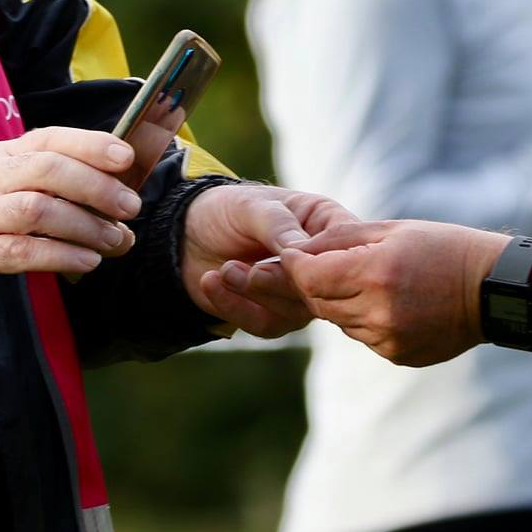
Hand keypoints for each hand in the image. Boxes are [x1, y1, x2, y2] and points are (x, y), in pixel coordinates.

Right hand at [0, 127, 140, 320]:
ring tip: (114, 241)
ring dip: (83, 225)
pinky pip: (20, 251)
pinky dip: (59, 255)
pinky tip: (85, 262)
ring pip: (36, 209)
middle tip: (129, 207)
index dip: (90, 144)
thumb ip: (58, 190)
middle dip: (95, 186)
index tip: (126, 158)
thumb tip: (120, 200)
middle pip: (47, 169)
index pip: (50, 139)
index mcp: (3, 156)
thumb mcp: (12, 193)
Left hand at [185, 185, 358, 336]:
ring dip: (256, 293)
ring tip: (225, 270)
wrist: (186, 235)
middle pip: (324, 287)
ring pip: (297, 312)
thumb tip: (303, 252)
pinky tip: (212, 283)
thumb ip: (278, 225)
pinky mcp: (275, 315)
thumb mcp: (249, 206)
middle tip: (250, 270)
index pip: (345, 248)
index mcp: (324, 222)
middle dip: (282, 282)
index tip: (284, 257)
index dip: (322, 259)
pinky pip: (268, 325)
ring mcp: (300, 291)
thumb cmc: (225, 209)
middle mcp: (320, 260)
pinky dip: (236, 308)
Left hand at [275, 219, 509, 365]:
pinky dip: (359, 318)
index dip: (291, 264)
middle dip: (305, 283)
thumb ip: (339, 238)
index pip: (308, 275)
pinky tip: (378, 300)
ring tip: (348, 278)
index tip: (285, 253)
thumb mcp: (391, 230)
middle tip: (300, 267)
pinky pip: (362, 335)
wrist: (490, 290)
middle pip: (317, 301)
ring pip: (337, 320)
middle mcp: (378, 311)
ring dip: (334, 300)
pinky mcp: (397, 354)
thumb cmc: (442, 248)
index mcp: (375, 273)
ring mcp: (388, 339)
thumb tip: (297, 248)